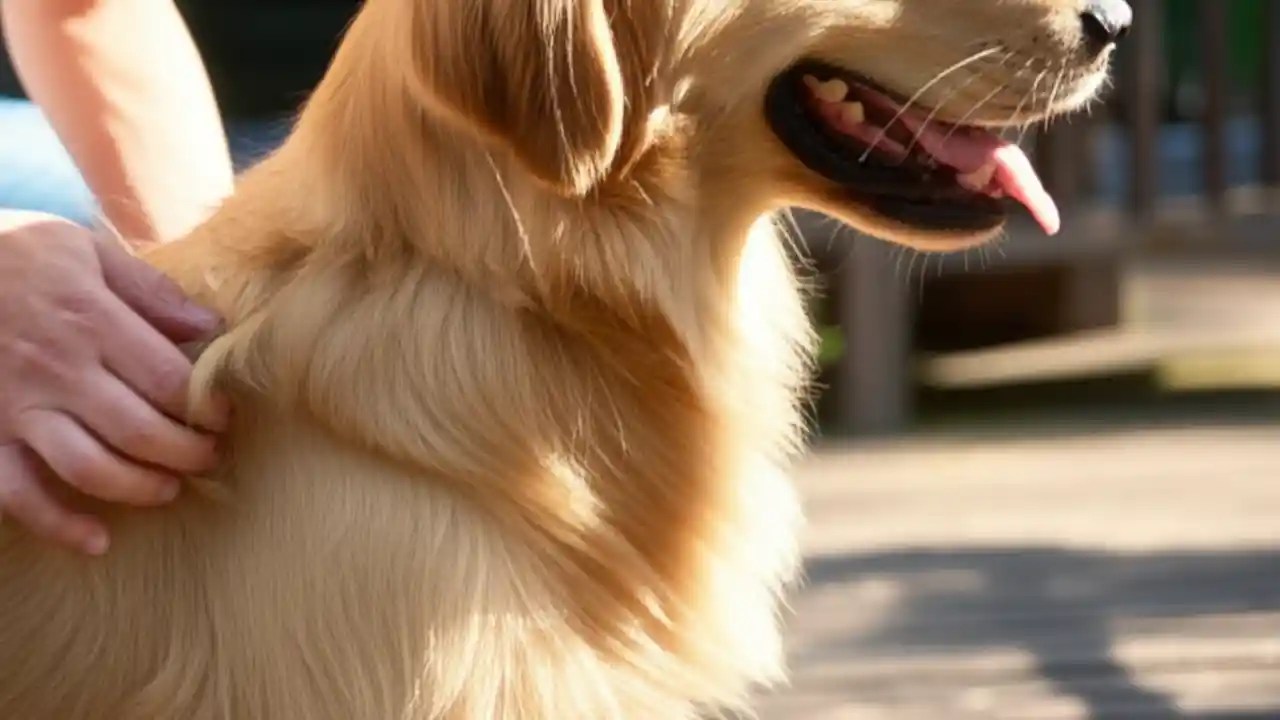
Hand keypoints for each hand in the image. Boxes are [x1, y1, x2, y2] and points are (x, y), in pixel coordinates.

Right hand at [0, 211, 227, 554]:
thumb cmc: (8, 251)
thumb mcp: (79, 246)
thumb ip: (147, 289)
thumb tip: (207, 327)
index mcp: (89, 320)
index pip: (168, 381)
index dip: (206, 409)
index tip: (223, 417)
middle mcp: (56, 370)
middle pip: (140, 432)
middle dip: (187, 454)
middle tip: (208, 457)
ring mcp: (15, 407)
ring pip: (89, 468)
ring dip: (139, 488)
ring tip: (168, 488)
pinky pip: (18, 492)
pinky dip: (57, 524)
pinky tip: (96, 540)